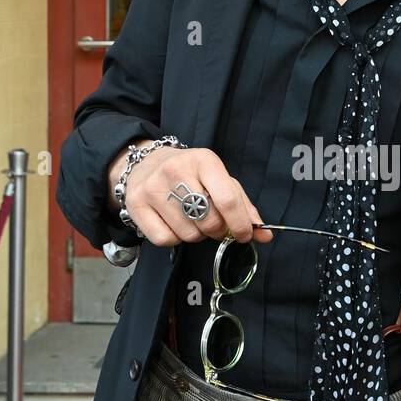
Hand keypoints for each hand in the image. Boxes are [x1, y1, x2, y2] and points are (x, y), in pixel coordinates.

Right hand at [112, 144, 273, 248]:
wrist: (146, 164)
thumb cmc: (190, 174)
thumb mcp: (219, 179)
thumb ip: (243, 206)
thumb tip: (264, 233)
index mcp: (203, 160)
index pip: (228, 199)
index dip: (240, 224)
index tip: (244, 235)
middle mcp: (176, 171)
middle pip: (209, 221)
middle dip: (217, 230)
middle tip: (213, 223)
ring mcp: (153, 188)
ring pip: (188, 234)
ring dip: (196, 234)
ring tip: (191, 219)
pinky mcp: (136, 205)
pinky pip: (165, 240)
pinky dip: (174, 239)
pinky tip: (173, 223)